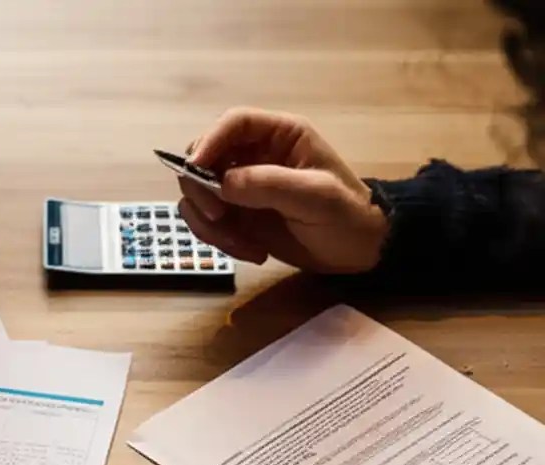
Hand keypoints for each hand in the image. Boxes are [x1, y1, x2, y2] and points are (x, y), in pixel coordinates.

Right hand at [178, 107, 389, 273]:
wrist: (359, 251)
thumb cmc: (347, 216)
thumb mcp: (315, 197)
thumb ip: (269, 184)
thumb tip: (222, 184)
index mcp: (279, 136)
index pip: (233, 123)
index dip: (209, 141)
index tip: (195, 169)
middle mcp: (254, 156)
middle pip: (204, 157)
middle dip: (200, 189)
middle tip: (218, 217)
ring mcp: (241, 187)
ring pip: (198, 194)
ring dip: (209, 223)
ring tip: (242, 245)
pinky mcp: (237, 215)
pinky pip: (207, 221)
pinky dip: (218, 239)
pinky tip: (252, 252)